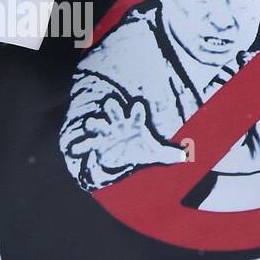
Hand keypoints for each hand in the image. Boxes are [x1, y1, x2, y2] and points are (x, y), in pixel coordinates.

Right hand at [67, 95, 185, 172]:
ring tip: (90, 122)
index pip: (137, 113)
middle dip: (112, 108)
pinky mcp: (96, 143)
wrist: (122, 155)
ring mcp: (106, 132)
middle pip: (114, 111)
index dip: (137, 109)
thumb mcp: (154, 152)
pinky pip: (87, 142)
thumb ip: (168, 153)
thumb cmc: (139, 148)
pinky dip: (80, 145)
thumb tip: (185, 157)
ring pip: (98, 123)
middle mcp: (118, 123)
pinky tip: (73, 149)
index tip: (137, 105)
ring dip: (94, 123)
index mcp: (134, 123)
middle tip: (110, 103)